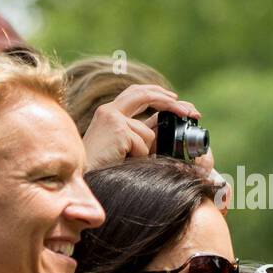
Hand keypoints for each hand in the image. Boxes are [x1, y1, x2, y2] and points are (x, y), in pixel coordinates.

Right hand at [81, 84, 200, 171]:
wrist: (85, 179)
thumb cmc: (100, 168)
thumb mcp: (121, 145)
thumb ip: (137, 133)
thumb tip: (160, 126)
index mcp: (108, 113)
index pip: (135, 93)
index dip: (156, 93)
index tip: (173, 99)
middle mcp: (109, 111)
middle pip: (144, 94)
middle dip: (168, 100)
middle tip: (187, 110)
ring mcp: (113, 118)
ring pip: (147, 132)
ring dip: (143, 151)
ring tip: (125, 161)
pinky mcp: (118, 129)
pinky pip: (143, 143)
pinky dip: (138, 156)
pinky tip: (122, 161)